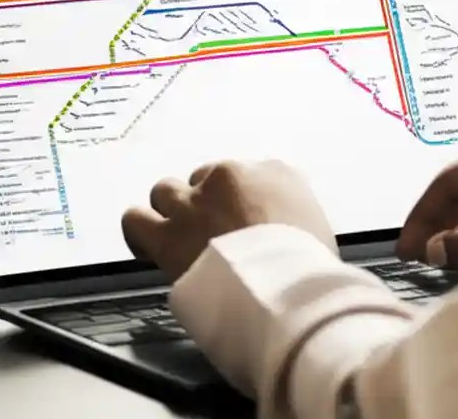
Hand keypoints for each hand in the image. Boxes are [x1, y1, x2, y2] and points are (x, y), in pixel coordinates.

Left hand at [121, 160, 335, 279]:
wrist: (282, 286)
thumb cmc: (310, 266)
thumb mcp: (322, 231)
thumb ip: (296, 218)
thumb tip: (283, 229)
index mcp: (274, 172)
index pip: (249, 174)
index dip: (242, 202)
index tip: (245, 223)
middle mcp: (228, 178)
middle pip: (205, 178)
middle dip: (206, 203)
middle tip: (214, 234)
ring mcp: (193, 203)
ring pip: (166, 192)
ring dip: (171, 212)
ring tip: (178, 236)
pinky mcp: (166, 234)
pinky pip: (135, 221)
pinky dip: (141, 233)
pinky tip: (150, 247)